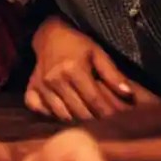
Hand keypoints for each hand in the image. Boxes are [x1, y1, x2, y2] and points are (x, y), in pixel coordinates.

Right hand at [26, 17, 160, 120]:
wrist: (50, 36)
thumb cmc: (77, 45)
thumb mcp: (98, 54)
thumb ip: (113, 74)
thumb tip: (128, 94)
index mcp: (73, 69)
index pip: (94, 100)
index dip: (108, 113)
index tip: (119, 120)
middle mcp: (55, 79)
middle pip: (79, 111)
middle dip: (95, 120)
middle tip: (107, 124)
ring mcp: (41, 85)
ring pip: (62, 114)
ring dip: (76, 120)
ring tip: (89, 121)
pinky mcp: (32, 88)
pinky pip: (39, 109)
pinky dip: (51, 115)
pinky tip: (63, 113)